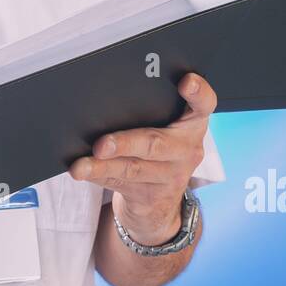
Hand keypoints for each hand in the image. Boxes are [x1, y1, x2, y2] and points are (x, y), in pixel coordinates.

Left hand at [68, 72, 215, 244]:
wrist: (160, 204)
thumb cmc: (157, 151)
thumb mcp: (163, 130)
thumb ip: (148, 113)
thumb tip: (102, 101)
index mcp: (192, 125)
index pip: (204, 105)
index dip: (198, 92)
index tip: (186, 81)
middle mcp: (187, 150)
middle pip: (156, 143)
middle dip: (125, 143)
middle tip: (102, 144)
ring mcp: (171, 177)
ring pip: (133, 169)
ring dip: (103, 166)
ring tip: (81, 166)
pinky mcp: (152, 197)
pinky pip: (119, 184)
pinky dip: (97, 176)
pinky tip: (82, 172)